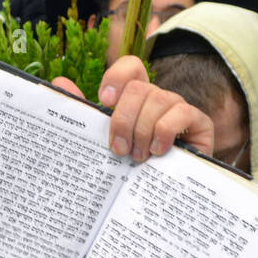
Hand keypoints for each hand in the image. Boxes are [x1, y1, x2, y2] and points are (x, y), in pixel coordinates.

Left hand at [57, 57, 214, 159]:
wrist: (167, 192)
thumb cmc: (133, 164)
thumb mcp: (107, 140)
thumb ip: (85, 114)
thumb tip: (59, 83)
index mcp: (136, 96)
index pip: (131, 66)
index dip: (117, 77)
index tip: (103, 102)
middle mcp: (157, 96)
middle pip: (138, 87)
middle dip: (123, 119)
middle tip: (119, 149)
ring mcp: (179, 106)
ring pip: (157, 99)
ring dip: (142, 131)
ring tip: (137, 157)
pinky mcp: (198, 121)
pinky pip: (180, 113)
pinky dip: (164, 132)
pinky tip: (157, 152)